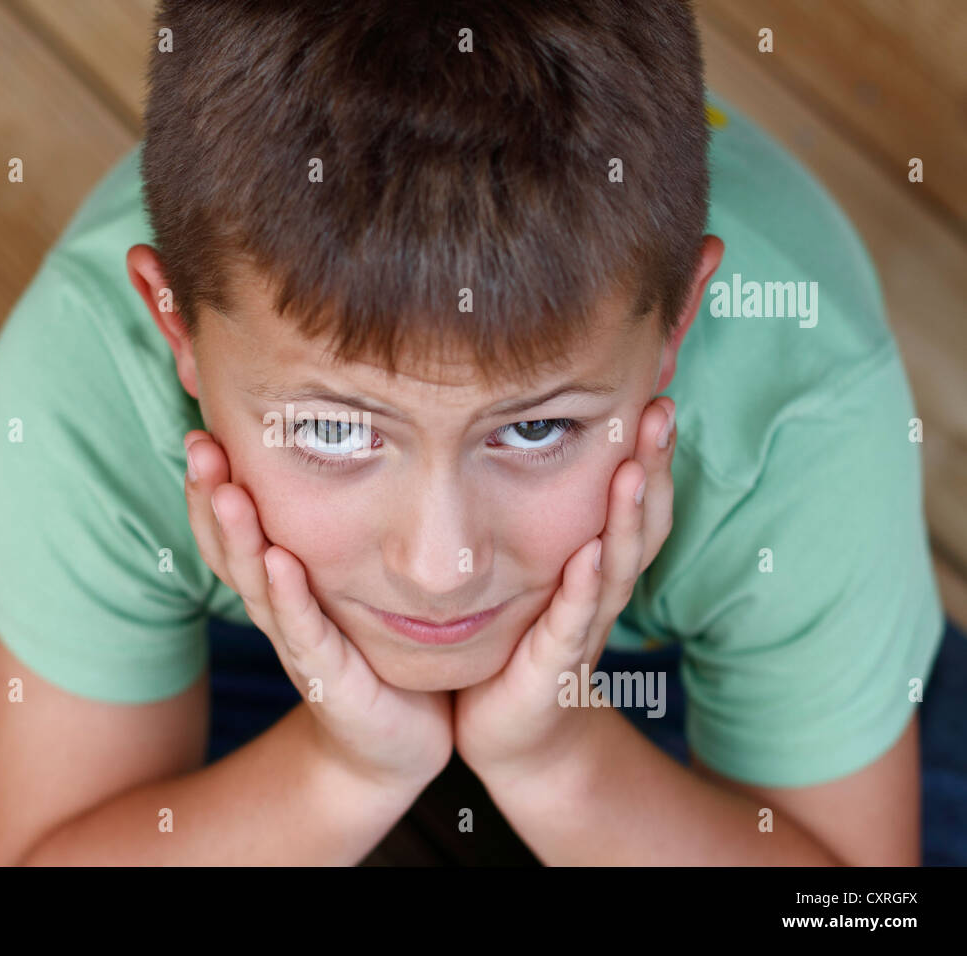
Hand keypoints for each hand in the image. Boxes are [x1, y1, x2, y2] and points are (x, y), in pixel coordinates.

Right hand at [183, 430, 454, 791]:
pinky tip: (280, 559)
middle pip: (229, 545)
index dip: (211, 481)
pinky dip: (289, 595)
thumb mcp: (347, 580)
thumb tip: (341, 444)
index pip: (231, 525)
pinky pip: (303, 630)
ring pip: (256, 582)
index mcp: (277, 581)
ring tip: (227, 488)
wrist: (391, 742)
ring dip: (239, 536)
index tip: (202, 428)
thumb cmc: (371, 651)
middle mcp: (277, 607)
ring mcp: (297, 642)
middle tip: (199, 442)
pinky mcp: (326, 675)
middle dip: (211, 494)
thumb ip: (333, 528)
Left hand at [453, 397, 677, 785]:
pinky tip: (589, 555)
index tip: (656, 394)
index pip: (634, 501)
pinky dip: (583, 590)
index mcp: (596, 566)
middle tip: (661, 408)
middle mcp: (599, 593)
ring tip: (634, 468)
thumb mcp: (532, 570)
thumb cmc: (517, 642)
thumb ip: (540, 516)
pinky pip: (573, 624)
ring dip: (627, 518)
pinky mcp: (554, 668)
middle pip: (641, 524)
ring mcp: (582, 630)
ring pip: (616, 568)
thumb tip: (526, 436)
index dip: (649, 452)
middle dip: (653, 467)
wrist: (509, 732)